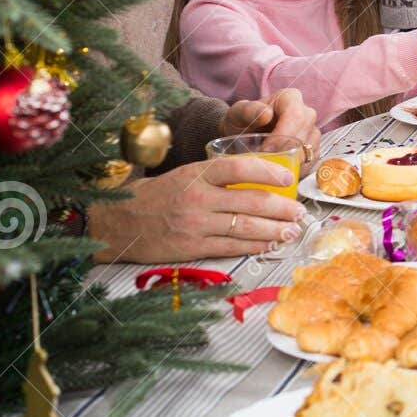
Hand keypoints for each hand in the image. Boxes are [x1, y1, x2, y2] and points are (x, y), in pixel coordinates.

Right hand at [88, 156, 307, 262]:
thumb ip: (216, 177)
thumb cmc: (157, 196)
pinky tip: (270, 244)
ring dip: (275, 230)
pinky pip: (232, 247)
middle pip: (250, 201)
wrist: (118, 223)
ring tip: (291, 230)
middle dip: (281, 208)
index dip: (268, 171)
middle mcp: (197, 198)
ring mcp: (195, 225)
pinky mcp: (192, 248)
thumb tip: (259, 180)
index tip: (288, 179)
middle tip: (299, 212)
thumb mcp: (184, 175)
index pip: (238, 168)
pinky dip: (255, 246)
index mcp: (195, 174)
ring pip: (246, 227)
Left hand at [222, 88, 319, 167]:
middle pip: (305, 135)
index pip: (296, 117)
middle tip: (264, 163)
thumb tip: (266, 114)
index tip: (264, 150)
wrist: (245, 134)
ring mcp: (312, 132)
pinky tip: (278, 171)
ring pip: (309, 151)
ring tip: (268, 167)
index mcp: (291, 99)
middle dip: (285, 152)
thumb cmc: (242, 121)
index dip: (282, 136)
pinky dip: (294, 170)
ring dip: (290, 162)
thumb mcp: (238, 113)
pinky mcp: (313, 149)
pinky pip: (309, 163)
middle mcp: (307, 114)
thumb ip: (248, 111)